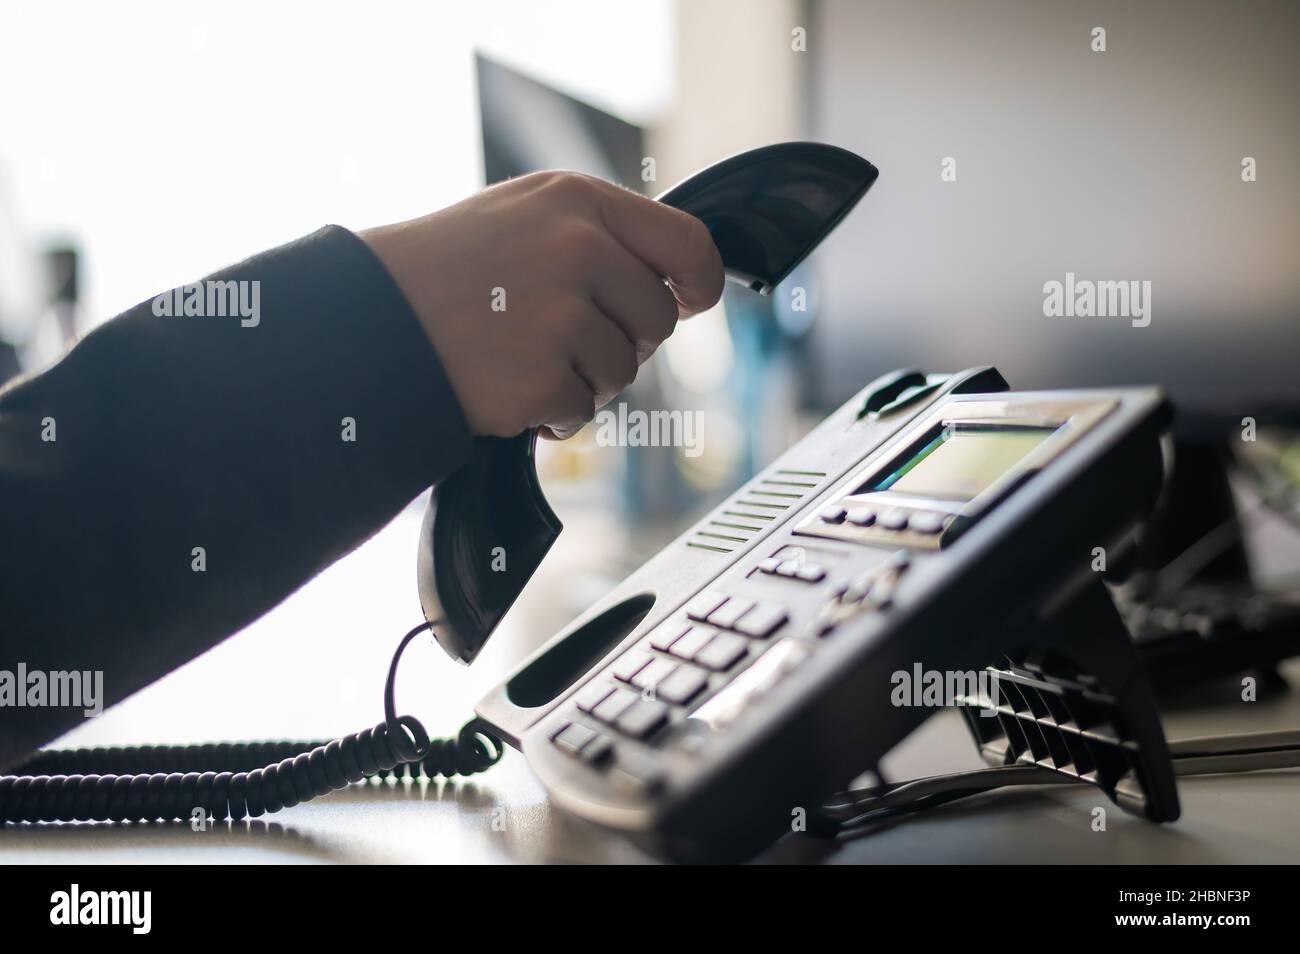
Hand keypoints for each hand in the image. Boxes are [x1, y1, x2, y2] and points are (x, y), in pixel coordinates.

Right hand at [360, 171, 723, 438]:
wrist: (367, 319)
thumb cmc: (447, 270)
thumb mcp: (524, 218)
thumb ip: (600, 237)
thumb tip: (677, 284)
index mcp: (578, 202)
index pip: (687, 243)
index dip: (697, 282)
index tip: (689, 302)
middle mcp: (577, 250)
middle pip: (656, 320)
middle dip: (622, 340)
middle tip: (562, 338)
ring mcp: (559, 315)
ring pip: (621, 372)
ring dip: (582, 379)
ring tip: (519, 355)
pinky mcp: (539, 376)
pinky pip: (581, 411)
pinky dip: (550, 412)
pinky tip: (505, 386)